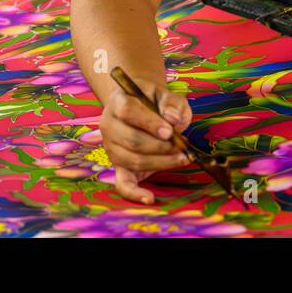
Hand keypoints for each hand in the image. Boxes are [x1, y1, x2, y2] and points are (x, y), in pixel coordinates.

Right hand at [98, 79, 192, 203]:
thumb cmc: (154, 101)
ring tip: (182, 158)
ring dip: (161, 163)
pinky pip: (122, 184)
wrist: (140, 106)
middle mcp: (109, 125)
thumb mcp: (166, 94)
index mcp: (118, 102)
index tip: (169, 131)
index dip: (149, 123)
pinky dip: (135, 194)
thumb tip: (172, 119)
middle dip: (161, 147)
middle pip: (132, 140)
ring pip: (133, 160)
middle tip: (182, 147)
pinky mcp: (118, 166)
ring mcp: (111, 147)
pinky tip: (149, 198)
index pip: (128, 111)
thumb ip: (171, 103)